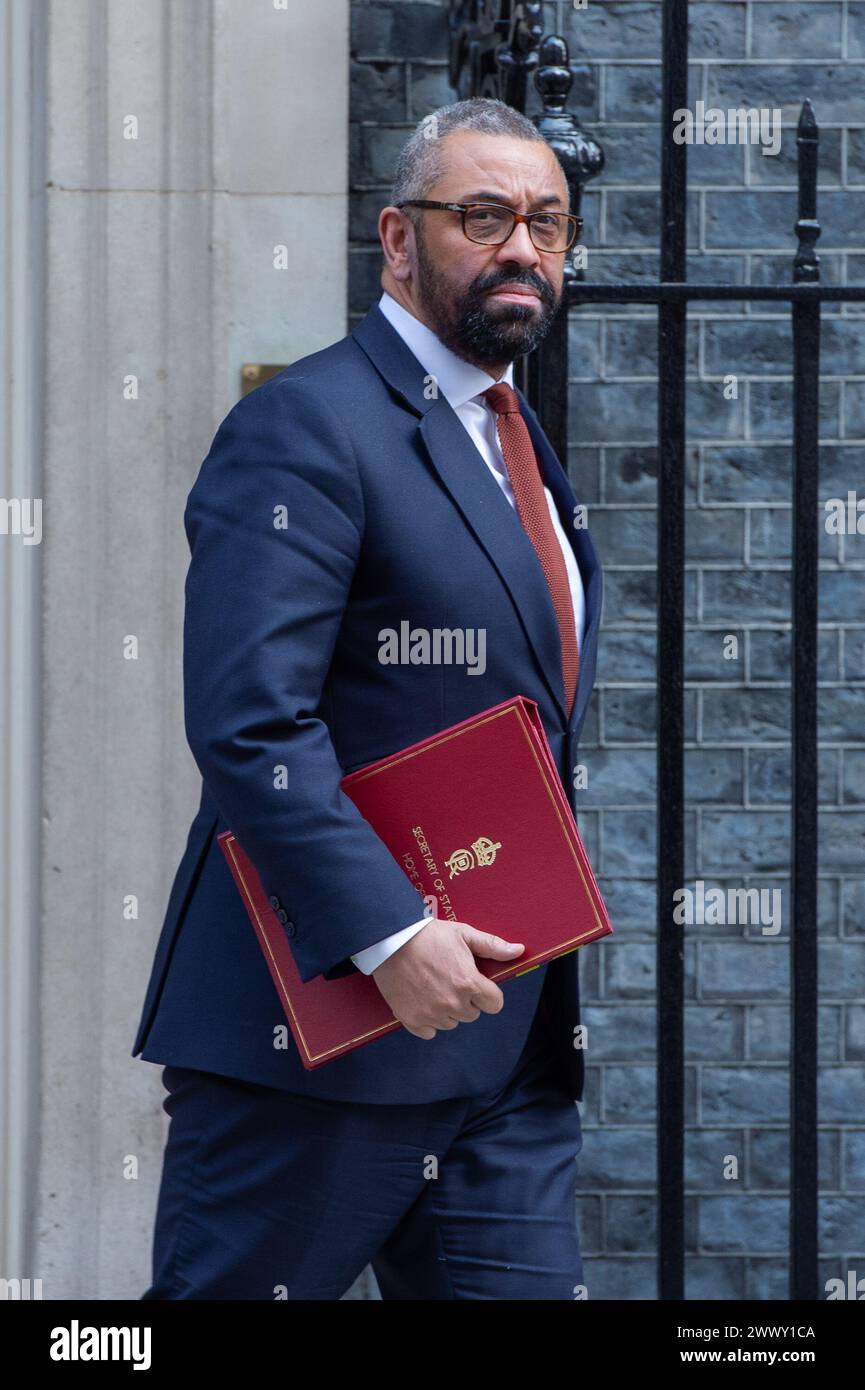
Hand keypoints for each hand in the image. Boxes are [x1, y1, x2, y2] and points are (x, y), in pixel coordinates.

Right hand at [371, 918, 524, 1039]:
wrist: (390, 940)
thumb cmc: (429, 935)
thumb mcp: (464, 934)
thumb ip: (493, 946)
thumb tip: (519, 951)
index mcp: (469, 983)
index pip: (495, 1004)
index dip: (488, 993)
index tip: (477, 984)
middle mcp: (452, 1003)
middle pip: (472, 1014)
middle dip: (466, 1000)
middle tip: (450, 979)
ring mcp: (431, 1013)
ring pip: (451, 1023)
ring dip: (447, 1010)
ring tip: (434, 986)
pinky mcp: (411, 1019)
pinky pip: (429, 1032)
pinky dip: (427, 1021)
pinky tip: (422, 1001)